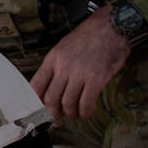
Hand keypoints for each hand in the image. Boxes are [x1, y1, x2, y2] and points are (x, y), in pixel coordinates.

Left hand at [29, 6, 128, 126]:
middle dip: (52, 114)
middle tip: (57, 120)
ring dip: (71, 114)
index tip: (38, 110)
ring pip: (68, 103)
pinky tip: (86, 114)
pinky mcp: (97, 79)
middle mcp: (64, 67)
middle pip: (50, 98)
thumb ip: (56, 65)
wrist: (113, 26)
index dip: (35, 102)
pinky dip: (85, 112)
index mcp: (53, 59)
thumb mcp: (64, 46)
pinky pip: (86, 102)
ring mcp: (80, 73)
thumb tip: (50, 87)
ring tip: (74, 115)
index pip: (36, 85)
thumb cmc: (89, 36)